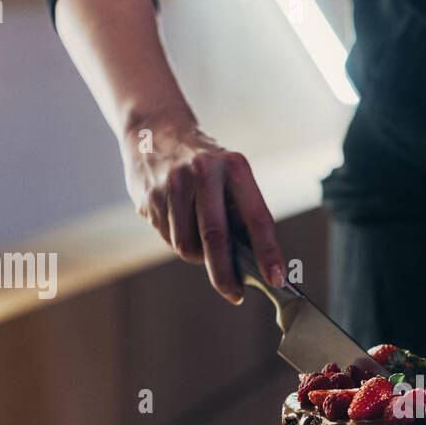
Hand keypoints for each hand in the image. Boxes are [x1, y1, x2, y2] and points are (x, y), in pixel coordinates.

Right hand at [121, 118, 284, 302]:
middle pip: (216, 238)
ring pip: (187, 246)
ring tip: (200, 239)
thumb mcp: (232, 176)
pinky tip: (178, 221)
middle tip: (235, 294)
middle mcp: (203, 172)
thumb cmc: (205, 165)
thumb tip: (255, 264)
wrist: (155, 131)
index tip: (275, 279)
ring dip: (198, 256)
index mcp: (234, 167)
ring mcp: (173, 183)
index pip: (257, 217)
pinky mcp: (149, 196)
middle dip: (226, 274)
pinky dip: (178, 240)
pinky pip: (168, 238)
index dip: (268, 253)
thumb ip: (242, 215)